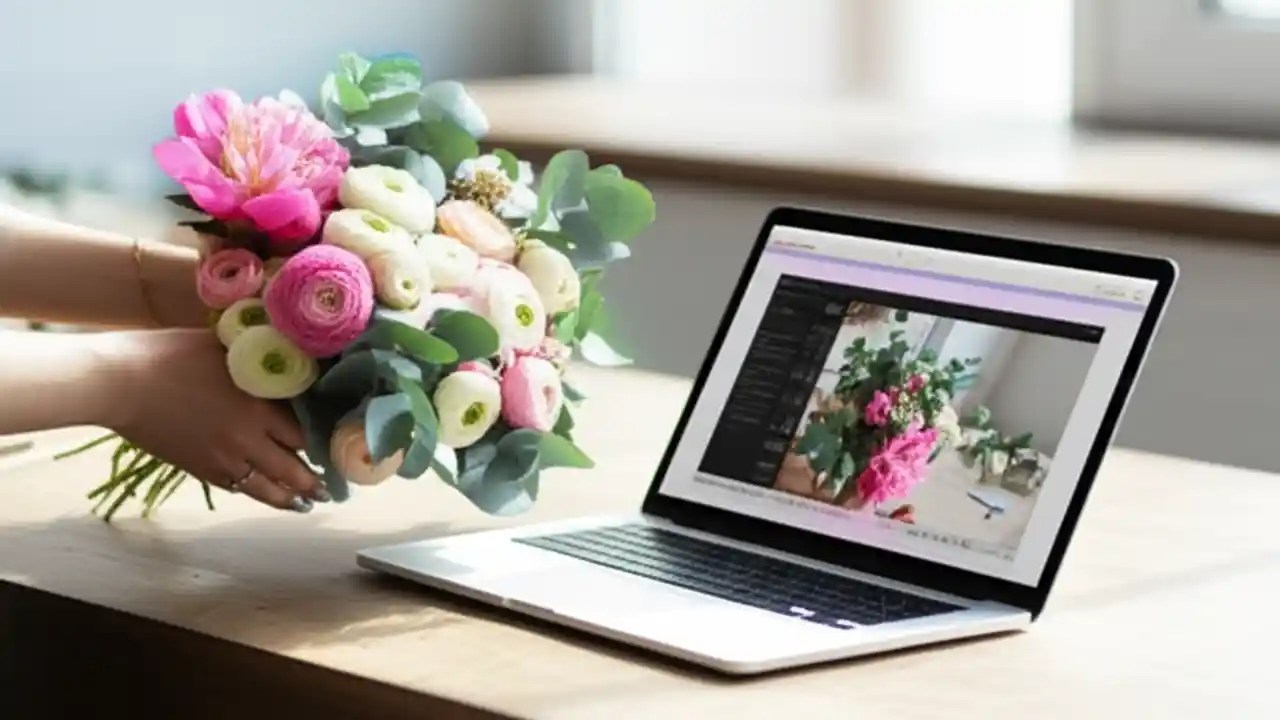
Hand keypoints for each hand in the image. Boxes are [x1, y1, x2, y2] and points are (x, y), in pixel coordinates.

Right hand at [94, 329, 327, 511]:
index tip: (338, 446)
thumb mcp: (225, 348)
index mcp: (259, 408)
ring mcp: (222, 459)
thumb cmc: (170, 356)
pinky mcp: (198, 468)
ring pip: (267, 488)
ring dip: (291, 498)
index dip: (324, 444)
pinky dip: (256, 492)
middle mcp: (247, 440)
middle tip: (332, 487)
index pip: (306, 435)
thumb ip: (257, 359)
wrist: (119, 383)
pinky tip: (265, 494)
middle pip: (293, 469)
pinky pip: (236, 487)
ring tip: (307, 503)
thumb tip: (284, 353)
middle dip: (315, 481)